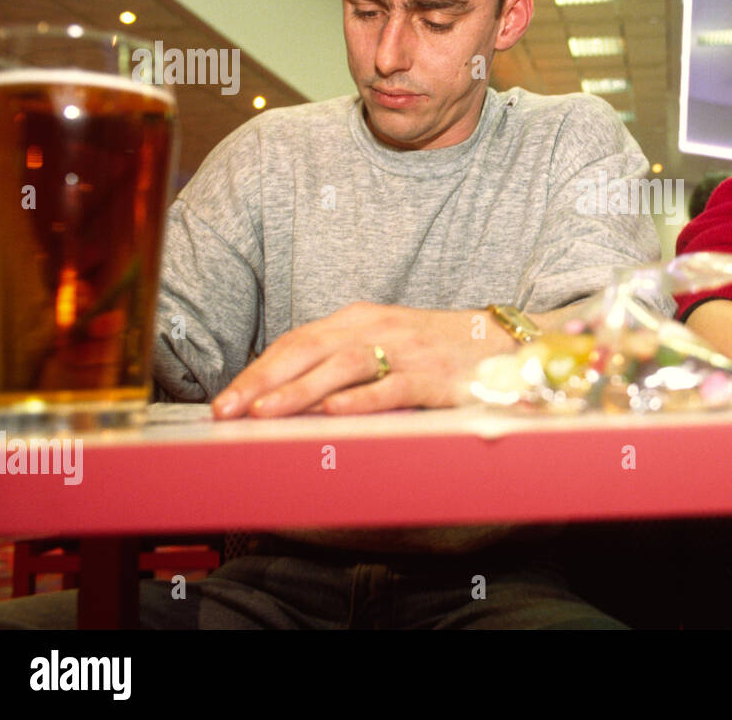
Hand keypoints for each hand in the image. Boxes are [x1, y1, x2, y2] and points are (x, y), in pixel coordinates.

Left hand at [210, 303, 512, 418]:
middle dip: (264, 381)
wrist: (507, 342)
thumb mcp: (385, 343)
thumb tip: (285, 392)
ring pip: (343, 365)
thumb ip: (340, 359)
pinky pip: (394, 385)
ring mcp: (408, 350)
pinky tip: (335, 412)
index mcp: (360, 318)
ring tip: (266, 413)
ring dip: (300, 390)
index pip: (296, 341)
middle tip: (229, 410)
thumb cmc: (440, 349)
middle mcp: (379, 328)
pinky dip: (362, 398)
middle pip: (310, 349)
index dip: (258, 370)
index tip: (225, 400)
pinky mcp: (437, 375)